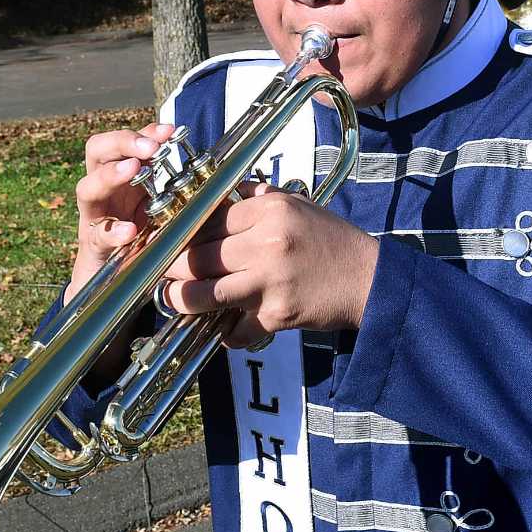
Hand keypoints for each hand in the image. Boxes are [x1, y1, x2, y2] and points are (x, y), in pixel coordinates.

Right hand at [66, 122, 175, 300]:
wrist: (113, 283)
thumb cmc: (141, 238)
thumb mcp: (159, 209)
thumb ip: (175, 190)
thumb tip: (210, 170)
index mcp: (120, 177)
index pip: (124, 142)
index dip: (145, 132)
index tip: (169, 131)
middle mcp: (102, 191)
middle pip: (96, 151)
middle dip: (122, 142)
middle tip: (148, 147)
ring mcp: (93, 217)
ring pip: (87, 188)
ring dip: (110, 176)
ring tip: (133, 170)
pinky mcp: (93, 246)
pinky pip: (98, 236)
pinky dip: (114, 232)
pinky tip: (130, 231)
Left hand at [162, 181, 380, 346]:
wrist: (370, 278)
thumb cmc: (332, 241)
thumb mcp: (297, 206)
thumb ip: (256, 200)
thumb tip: (218, 198)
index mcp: (271, 210)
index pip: (206, 219)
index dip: (180, 233)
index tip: (165, 241)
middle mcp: (268, 242)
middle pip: (197, 256)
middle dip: (172, 267)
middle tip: (162, 272)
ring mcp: (271, 280)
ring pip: (204, 293)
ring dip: (182, 299)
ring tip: (175, 298)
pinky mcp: (277, 314)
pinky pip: (235, 329)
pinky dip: (227, 333)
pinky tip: (226, 329)